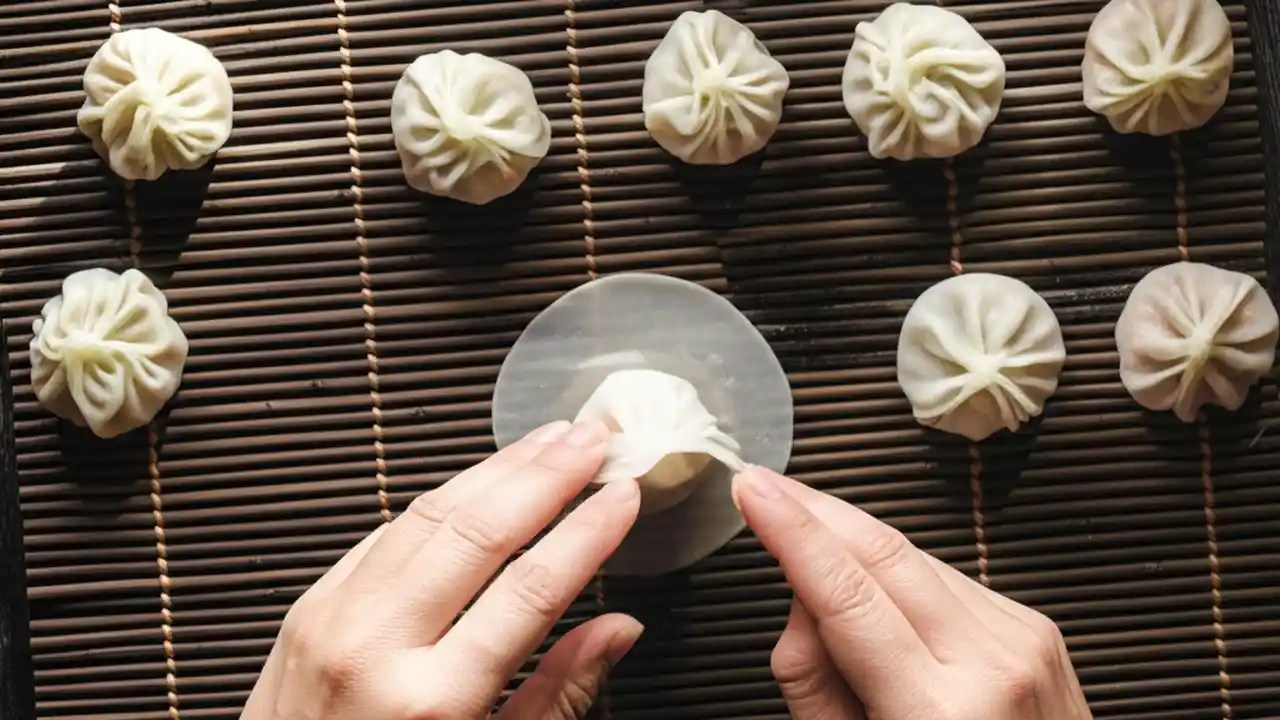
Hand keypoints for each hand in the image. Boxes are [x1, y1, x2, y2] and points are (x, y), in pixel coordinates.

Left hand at [242, 421, 642, 719]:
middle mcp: (377, 647)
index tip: (624, 495)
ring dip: (496, 469)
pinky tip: (480, 477)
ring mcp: (334, 618)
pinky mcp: (310, 603)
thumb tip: (619, 629)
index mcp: (433, 703)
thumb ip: (557, 696)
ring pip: (428, 514)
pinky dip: (441, 497)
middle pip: (479, 534)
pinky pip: (385, 532)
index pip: (532, 591)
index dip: (586, 534)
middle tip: (593, 440)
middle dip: (546, 478)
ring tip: (548, 440)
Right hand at [734, 466, 1091, 719]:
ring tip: (813, 557)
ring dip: (854, 543)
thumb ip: (813, 681)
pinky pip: (948, 577)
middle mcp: (991, 664)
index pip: (846, 593)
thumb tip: (800, 598)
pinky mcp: (1035, 626)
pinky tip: (880, 596)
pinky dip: (901, 574)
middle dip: (814, 509)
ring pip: (914, 557)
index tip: (753, 490)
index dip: (792, 532)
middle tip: (762, 486)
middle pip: (883, 552)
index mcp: (939, 713)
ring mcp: (1022, 640)